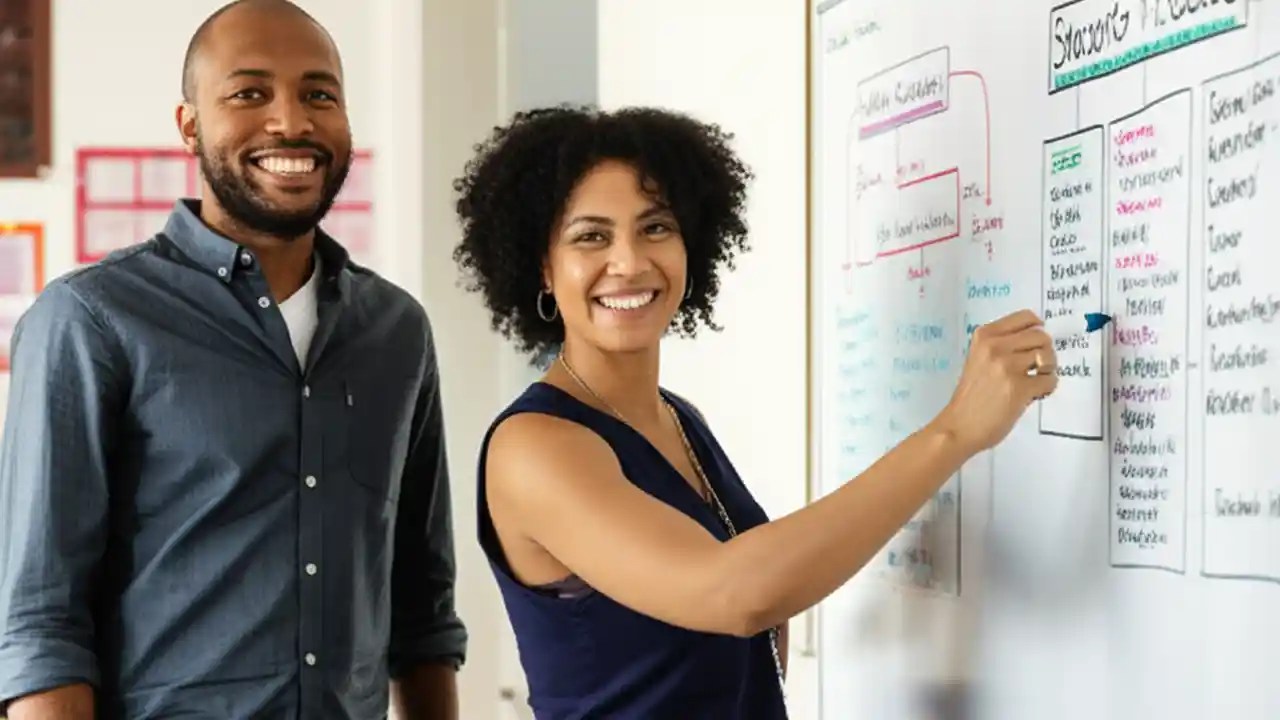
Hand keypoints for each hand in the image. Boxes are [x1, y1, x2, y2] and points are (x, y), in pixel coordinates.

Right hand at [933, 309, 1057, 453]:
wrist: (959, 426)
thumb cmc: (970, 394)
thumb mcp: (978, 359)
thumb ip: (1001, 346)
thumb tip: (1037, 339)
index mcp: (984, 335)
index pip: (1026, 317)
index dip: (1037, 328)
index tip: (1036, 342)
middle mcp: (995, 346)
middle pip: (1041, 336)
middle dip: (1045, 352)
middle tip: (1036, 367)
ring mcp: (1007, 366)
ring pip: (1048, 356)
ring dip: (1047, 370)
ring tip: (1034, 380)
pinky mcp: (1019, 388)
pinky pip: (1050, 379)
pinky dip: (1047, 387)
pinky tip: (1033, 394)